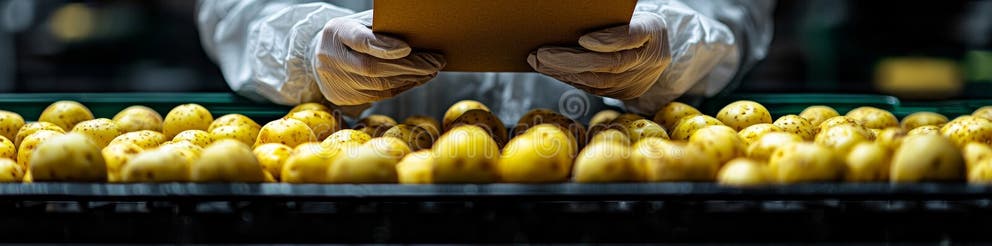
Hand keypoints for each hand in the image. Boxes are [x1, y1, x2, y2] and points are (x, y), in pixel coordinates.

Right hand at [313, 11, 445, 105]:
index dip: (384, 46)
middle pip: (372, 68)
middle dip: (409, 67)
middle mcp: (331, 58)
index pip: (360, 40)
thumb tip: (417, 35)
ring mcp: (334, 80)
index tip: (409, 49)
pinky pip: (376, 96)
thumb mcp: (360, 23)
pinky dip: (399, 88)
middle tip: (435, 63)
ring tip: (431, 71)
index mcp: (336, 32)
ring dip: (409, 79)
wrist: (320, 54)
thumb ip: (381, 28)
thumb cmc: (351, 34)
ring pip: (377, 86)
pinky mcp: (341, 97)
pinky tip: (416, 80)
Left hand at [527, 12, 669, 99]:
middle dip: (570, 62)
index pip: (630, 38)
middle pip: (606, 66)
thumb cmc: (639, 24)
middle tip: (541, 55)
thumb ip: (618, 28)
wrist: (660, 48)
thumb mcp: (634, 17)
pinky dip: (572, 79)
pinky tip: (553, 71)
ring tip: (539, 63)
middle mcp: (648, 62)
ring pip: (597, 82)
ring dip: (564, 73)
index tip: (583, 40)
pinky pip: (595, 89)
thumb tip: (586, 41)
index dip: (607, 41)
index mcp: (652, 34)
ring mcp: (637, 82)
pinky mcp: (625, 93)